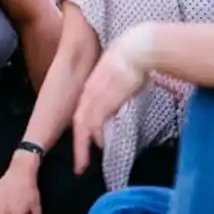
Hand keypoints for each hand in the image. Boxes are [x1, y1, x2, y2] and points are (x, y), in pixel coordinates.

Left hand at [72, 28, 154, 173]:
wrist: (136, 49)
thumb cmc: (133, 59)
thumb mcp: (121, 77)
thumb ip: (117, 90)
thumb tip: (123, 96)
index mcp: (92, 86)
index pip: (82, 112)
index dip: (82, 128)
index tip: (85, 142)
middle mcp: (89, 93)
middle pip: (77, 122)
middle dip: (78, 144)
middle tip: (79, 162)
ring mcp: (94, 97)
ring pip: (81, 126)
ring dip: (81, 147)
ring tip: (82, 164)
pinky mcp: (103, 102)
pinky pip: (92, 125)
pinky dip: (90, 139)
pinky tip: (96, 148)